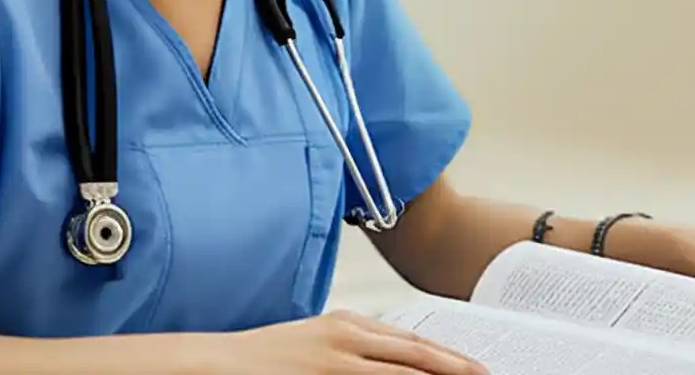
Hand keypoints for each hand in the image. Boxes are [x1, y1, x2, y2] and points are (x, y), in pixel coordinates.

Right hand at [222, 309, 488, 374]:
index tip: (472, 366)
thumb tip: (394, 365)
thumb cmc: (267, 361)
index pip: (411, 340)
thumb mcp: (317, 349)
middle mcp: (348, 334)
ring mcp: (338, 355)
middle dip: (456, 365)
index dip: (447, 354)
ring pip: (405, 367)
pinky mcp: (327, 372)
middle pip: (417, 351)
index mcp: (348, 324)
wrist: (222, 363)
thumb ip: (355, 354)